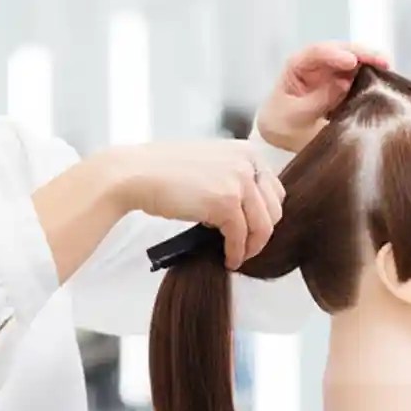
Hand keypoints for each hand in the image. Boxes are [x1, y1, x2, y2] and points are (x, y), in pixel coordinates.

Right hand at [112, 140, 285, 268]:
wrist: (135, 174)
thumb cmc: (163, 170)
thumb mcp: (209, 163)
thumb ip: (232, 177)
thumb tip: (246, 209)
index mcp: (246, 150)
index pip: (274, 190)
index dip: (265, 215)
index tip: (252, 230)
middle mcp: (248, 162)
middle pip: (275, 209)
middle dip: (262, 233)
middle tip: (245, 247)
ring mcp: (239, 181)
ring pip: (263, 227)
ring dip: (251, 247)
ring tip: (236, 256)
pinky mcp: (226, 202)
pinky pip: (241, 237)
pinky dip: (236, 253)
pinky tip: (227, 259)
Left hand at [256, 42, 389, 151]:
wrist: (283, 136)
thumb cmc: (282, 124)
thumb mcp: (296, 116)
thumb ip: (318, 100)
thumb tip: (344, 83)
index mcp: (297, 65)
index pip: (316, 52)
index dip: (335, 54)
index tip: (352, 62)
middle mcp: (317, 64)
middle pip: (341, 50)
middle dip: (362, 53)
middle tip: (382, 61)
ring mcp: (332, 72)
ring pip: (354, 60)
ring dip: (371, 62)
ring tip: (387, 68)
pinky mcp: (344, 84)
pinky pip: (359, 76)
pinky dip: (372, 76)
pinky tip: (385, 80)